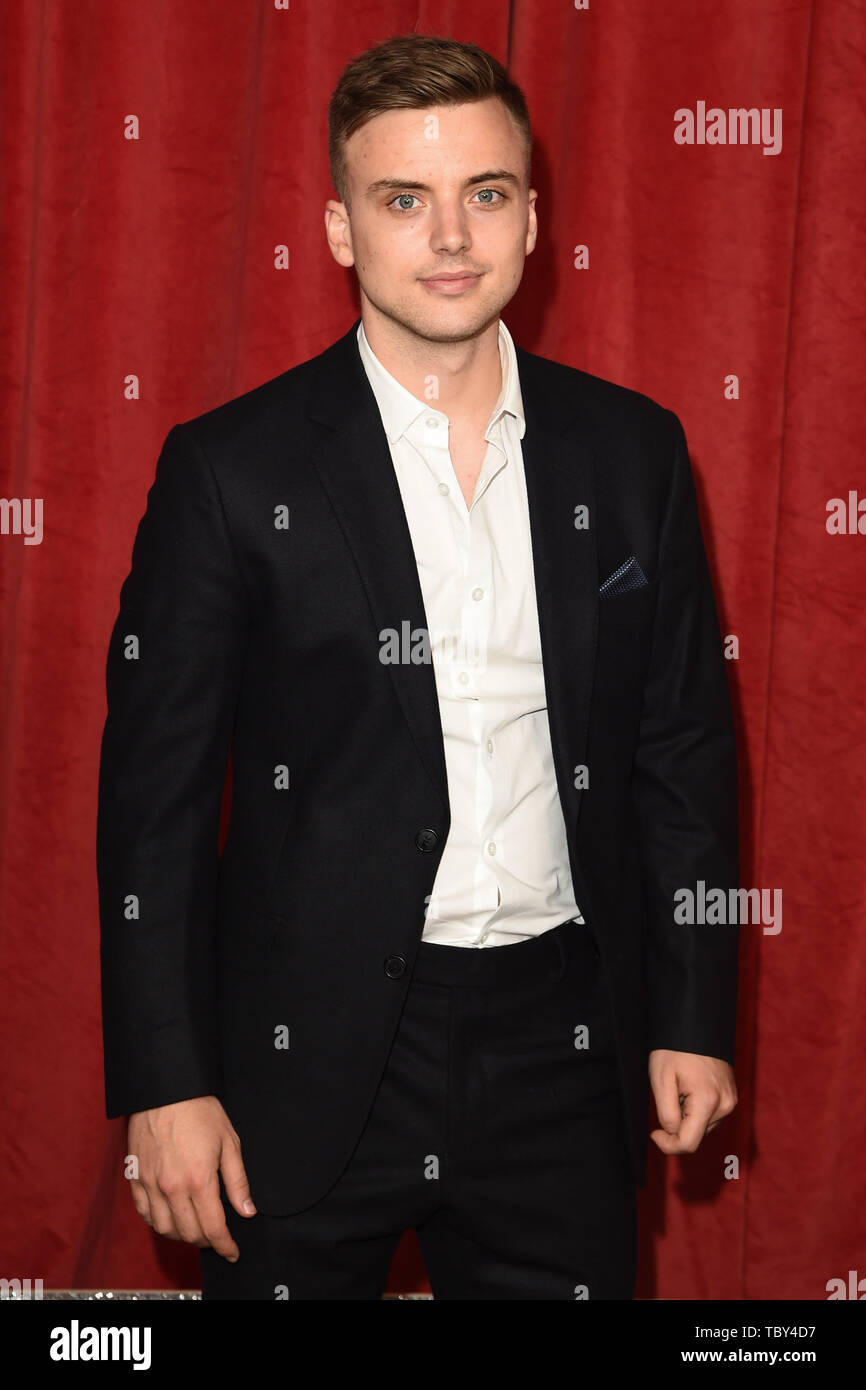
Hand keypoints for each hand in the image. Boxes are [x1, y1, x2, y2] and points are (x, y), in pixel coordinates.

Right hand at [126, 1095, 254, 1260]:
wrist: (165, 1089)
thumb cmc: (200, 1111)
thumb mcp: (229, 1142)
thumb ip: (238, 1181)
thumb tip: (247, 1211)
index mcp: (199, 1179)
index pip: (213, 1227)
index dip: (225, 1245)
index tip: (232, 1252)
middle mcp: (172, 1187)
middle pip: (189, 1233)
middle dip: (206, 1241)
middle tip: (216, 1238)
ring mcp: (150, 1184)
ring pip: (165, 1228)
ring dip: (182, 1235)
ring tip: (195, 1229)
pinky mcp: (135, 1177)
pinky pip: (144, 1213)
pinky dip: (158, 1222)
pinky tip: (170, 1217)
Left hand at [648, 1050, 736, 1155]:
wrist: (695, 1026)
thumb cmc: (674, 1051)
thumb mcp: (661, 1080)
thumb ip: (666, 1114)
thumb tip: (672, 1134)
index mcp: (708, 1101)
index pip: (688, 1144)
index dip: (667, 1145)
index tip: (654, 1133)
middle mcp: (725, 1105)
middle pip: (695, 1135)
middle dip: (677, 1125)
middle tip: (668, 1096)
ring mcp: (731, 1101)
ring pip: (702, 1127)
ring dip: (687, 1117)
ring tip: (681, 1088)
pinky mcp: (731, 1097)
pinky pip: (710, 1115)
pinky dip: (696, 1110)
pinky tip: (690, 1089)